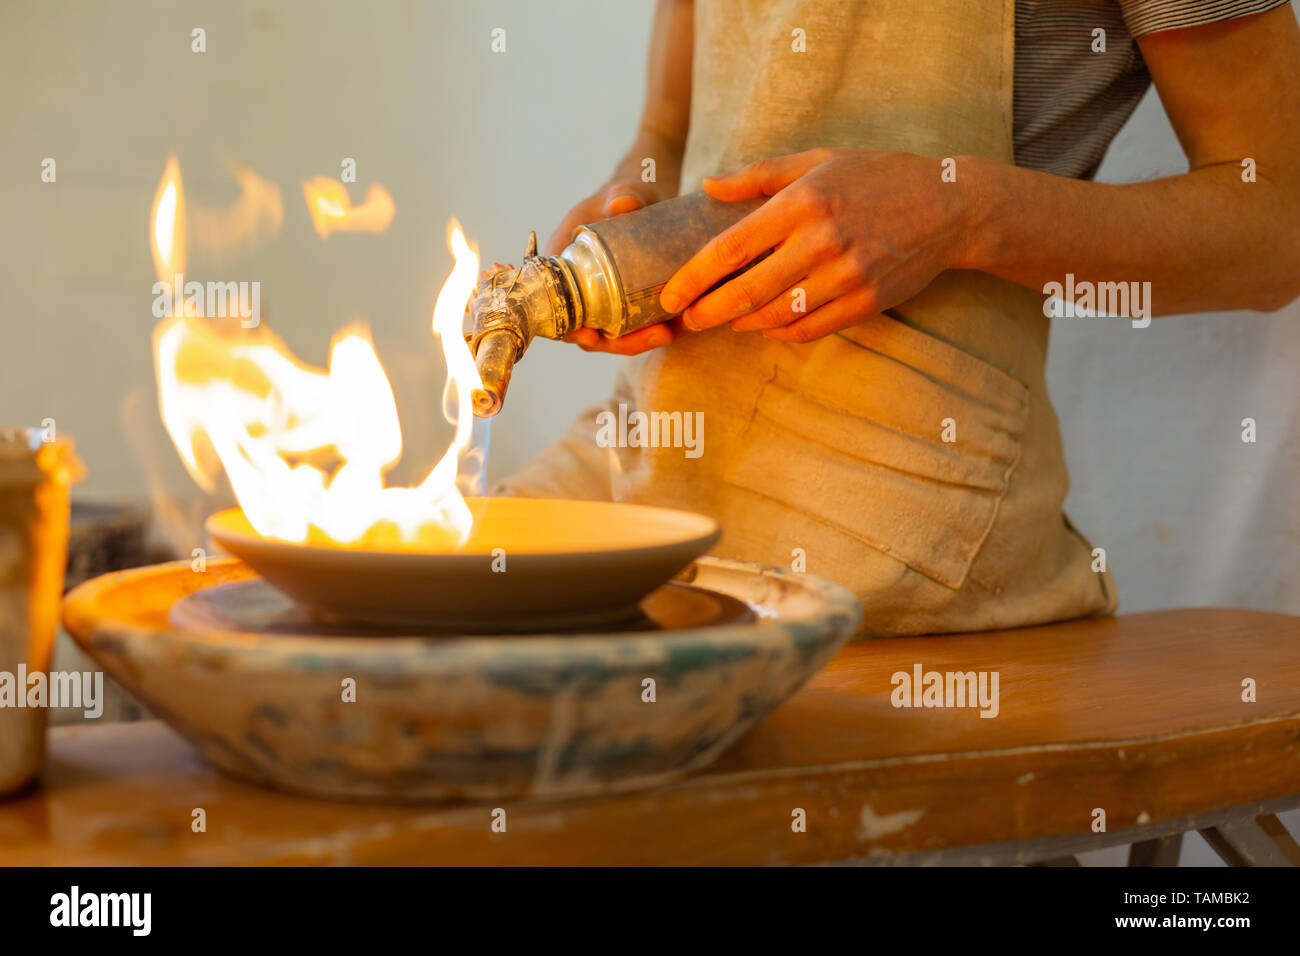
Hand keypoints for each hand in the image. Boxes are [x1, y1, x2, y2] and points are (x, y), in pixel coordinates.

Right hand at [549, 180, 695, 355]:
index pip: (552, 298)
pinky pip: (627, 324)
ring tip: (664, 335)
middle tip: (647, 336)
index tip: (589, 334)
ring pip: (606, 330)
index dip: (566, 323)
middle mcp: (577, 279)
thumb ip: (624, 194)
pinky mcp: (623, 299)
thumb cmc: (628, 189)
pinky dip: (645, 331)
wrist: (647, 193)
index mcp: (562, 253)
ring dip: (633, 340)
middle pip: (581, 324)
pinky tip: (671, 330)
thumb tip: (622, 203)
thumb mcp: (626, 190)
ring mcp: (600, 293)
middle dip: (611, 341)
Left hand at [659, 148, 980, 342]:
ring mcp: (847, 275)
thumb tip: (710, 186)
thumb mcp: (819, 161)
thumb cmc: (877, 177)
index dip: (694, 277)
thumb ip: (761, 175)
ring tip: (726, 319)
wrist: (949, 207)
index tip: (670, 294)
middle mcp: (823, 240)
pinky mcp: (867, 301)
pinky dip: (781, 333)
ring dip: (743, 323)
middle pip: (747, 292)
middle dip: (708, 312)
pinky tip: (767, 325)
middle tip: (687, 321)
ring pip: (776, 316)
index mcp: (803, 202)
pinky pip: (809, 329)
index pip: (731, 248)